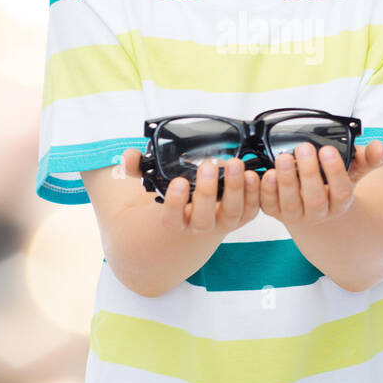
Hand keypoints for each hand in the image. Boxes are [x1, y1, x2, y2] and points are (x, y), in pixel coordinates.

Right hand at [120, 147, 260, 233]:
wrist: (198, 213)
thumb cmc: (178, 193)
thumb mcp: (155, 180)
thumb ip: (139, 168)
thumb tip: (128, 157)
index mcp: (176, 220)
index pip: (172, 219)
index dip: (175, 203)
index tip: (178, 182)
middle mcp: (198, 226)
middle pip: (203, 218)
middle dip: (207, 192)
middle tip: (209, 165)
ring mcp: (221, 223)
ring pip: (230, 214)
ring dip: (235, 190)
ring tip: (235, 165)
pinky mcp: (241, 217)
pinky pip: (251, 210)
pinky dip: (255, 194)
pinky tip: (255, 174)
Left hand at [259, 139, 382, 226]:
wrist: (315, 208)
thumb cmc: (334, 183)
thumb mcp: (354, 169)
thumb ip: (368, 157)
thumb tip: (380, 149)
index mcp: (340, 203)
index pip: (341, 192)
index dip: (335, 172)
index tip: (328, 150)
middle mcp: (319, 213)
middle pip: (315, 199)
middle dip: (309, 173)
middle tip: (304, 148)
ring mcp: (297, 215)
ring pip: (291, 205)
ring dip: (286, 182)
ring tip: (283, 158)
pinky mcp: (276, 213)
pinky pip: (269, 207)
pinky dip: (265, 191)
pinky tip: (266, 174)